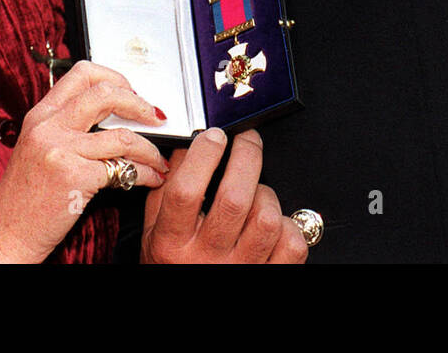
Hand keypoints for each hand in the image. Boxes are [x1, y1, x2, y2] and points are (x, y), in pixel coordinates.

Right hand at [0, 61, 168, 262]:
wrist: (6, 235)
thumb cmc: (25, 198)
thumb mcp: (38, 149)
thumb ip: (65, 126)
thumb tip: (111, 115)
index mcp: (40, 115)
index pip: (82, 74)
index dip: (115, 77)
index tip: (132, 91)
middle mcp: (48, 127)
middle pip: (105, 93)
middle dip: (139, 103)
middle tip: (154, 117)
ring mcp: (61, 150)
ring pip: (123, 135)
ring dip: (150, 148)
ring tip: (158, 159)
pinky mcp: (74, 177)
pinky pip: (123, 168)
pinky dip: (145, 173)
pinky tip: (150, 179)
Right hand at [140, 128, 307, 263]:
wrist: (190, 313)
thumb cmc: (175, 267)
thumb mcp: (155, 230)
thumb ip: (167, 188)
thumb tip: (187, 144)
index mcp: (173, 244)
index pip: (185, 191)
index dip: (203, 155)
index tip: (213, 135)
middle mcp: (207, 259)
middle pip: (234, 198)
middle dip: (246, 156)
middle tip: (247, 139)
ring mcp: (241, 270)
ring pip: (266, 217)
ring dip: (265, 193)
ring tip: (255, 191)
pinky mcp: (270, 276)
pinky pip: (291, 243)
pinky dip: (287, 223)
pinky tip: (272, 221)